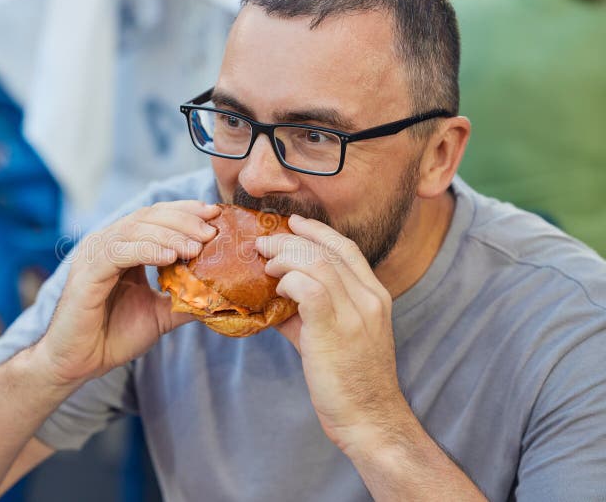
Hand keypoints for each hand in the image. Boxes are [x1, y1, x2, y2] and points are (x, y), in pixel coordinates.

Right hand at [35, 201, 219, 385]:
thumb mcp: (160, 315)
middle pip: (149, 216)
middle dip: (184, 220)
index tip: (215, 215)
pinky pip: (121, 252)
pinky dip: (148, 250)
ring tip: (197, 246)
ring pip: (137, 229)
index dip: (186, 212)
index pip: (157, 216)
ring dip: (171, 234)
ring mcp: (95, 254)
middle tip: (212, 230)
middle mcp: (108, 243)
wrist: (78, 363)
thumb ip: (186, 300)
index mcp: (123, 246)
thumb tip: (222, 296)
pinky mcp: (88, 271)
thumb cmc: (113, 336)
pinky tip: (171, 257)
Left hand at [256, 214, 408, 451]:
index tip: (294, 223)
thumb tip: (276, 294)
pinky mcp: (334, 329)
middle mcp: (369, 299)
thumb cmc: (350, 381)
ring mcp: (355, 313)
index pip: (346, 248)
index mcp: (375, 296)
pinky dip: (288, 282)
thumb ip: (310, 311)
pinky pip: (308, 288)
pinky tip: (277, 289)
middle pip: (328, 250)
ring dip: (284, 258)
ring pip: (316, 263)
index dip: (318, 231)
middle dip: (291, 240)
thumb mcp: (337, 336)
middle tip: (264, 243)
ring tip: (265, 264)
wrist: (369, 418)